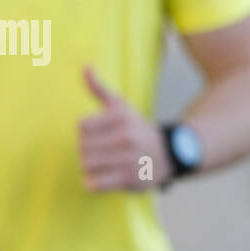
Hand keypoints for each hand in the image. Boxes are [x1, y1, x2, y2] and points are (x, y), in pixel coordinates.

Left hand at [77, 65, 173, 190]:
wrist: (168, 154)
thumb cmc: (137, 128)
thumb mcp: (121, 106)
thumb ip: (99, 88)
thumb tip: (84, 66)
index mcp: (120, 117)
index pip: (81, 127)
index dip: (87, 133)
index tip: (99, 134)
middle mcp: (124, 137)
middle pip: (82, 147)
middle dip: (88, 151)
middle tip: (102, 151)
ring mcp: (127, 159)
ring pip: (86, 165)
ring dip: (90, 167)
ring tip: (103, 164)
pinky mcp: (129, 179)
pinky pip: (94, 184)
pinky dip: (93, 183)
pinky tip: (103, 178)